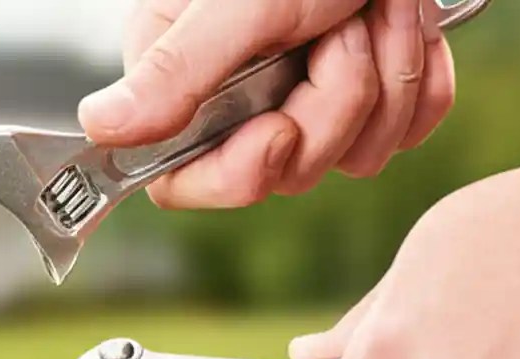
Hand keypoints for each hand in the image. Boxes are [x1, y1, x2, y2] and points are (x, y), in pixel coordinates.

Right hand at [79, 0, 455, 208]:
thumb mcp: (241, 4)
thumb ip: (174, 71)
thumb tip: (99, 128)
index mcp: (183, 78)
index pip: (181, 180)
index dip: (235, 174)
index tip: (278, 128)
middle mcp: (239, 100)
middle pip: (283, 171)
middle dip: (332, 101)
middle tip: (340, 26)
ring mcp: (306, 102)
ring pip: (352, 157)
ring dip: (386, 78)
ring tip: (377, 7)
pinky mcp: (370, 102)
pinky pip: (405, 131)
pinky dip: (420, 78)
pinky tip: (404, 23)